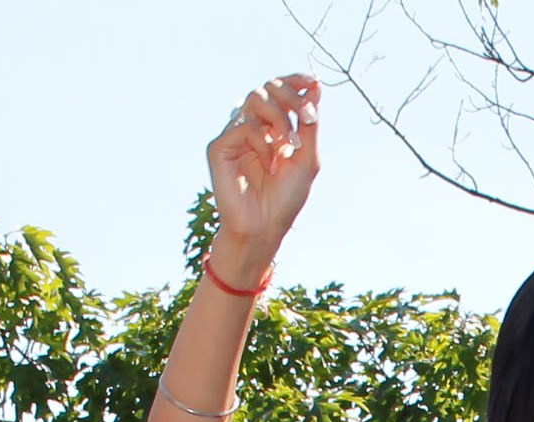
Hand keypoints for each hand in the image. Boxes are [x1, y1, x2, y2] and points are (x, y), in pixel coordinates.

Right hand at [207, 74, 320, 273]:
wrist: (263, 229)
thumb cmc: (284, 200)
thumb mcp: (307, 158)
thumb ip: (310, 123)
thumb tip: (315, 85)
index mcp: (270, 127)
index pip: (278, 89)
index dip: (294, 80)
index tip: (312, 82)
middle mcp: (251, 127)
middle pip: (268, 87)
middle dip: (291, 97)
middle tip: (306, 117)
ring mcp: (234, 135)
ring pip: (255, 98)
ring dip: (279, 117)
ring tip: (289, 145)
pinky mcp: (219, 147)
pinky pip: (244, 126)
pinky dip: (263, 143)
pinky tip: (269, 166)